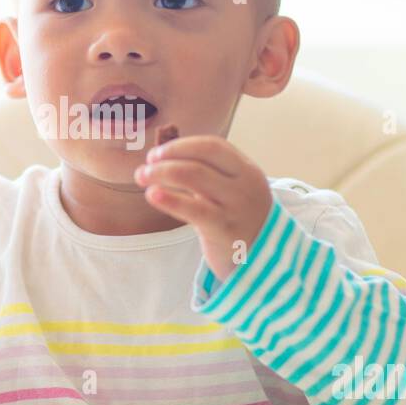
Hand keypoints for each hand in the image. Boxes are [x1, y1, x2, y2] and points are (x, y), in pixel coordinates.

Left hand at [134, 134, 272, 281]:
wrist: (263, 259)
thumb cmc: (238, 220)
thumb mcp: (233, 191)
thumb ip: (207, 174)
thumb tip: (164, 157)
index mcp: (247, 170)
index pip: (212, 146)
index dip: (181, 145)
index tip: (158, 153)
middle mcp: (244, 185)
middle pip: (199, 160)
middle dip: (166, 158)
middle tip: (146, 165)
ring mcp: (235, 206)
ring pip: (193, 177)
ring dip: (161, 173)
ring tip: (142, 178)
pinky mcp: (224, 229)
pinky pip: (193, 209)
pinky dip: (169, 198)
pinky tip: (152, 194)